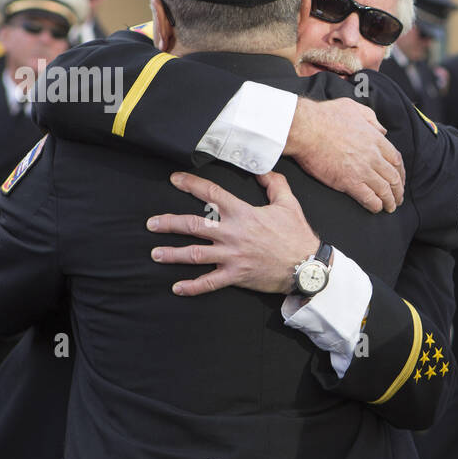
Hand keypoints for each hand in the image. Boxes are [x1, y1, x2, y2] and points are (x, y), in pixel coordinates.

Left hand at [147, 171, 318, 295]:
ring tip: (155, 253)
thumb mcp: (289, 203)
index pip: (211, 194)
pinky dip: (192, 286)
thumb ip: (275, 184)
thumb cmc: (297, 235)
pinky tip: (177, 288)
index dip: (191, 184)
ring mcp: (232, 256)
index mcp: (243, 213)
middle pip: (193, 226)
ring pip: (195, 254)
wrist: (306, 266)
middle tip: (151, 224)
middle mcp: (233, 234)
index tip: (175, 179)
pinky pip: (209, 282)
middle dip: (169, 224)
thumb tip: (263, 170)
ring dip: (172, 254)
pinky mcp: (236, 275)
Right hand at [286, 97, 404, 212]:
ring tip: (390, 207)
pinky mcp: (348, 182)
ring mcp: (362, 170)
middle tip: (398, 198)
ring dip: (389, 201)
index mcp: (375, 139)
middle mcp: (373, 156)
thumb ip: (370, 118)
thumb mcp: (353, 107)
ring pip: (384, 190)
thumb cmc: (324, 116)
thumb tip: (381, 129)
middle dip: (398, 190)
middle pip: (393, 177)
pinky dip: (375, 205)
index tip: (400, 179)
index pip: (396, 159)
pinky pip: (368, 198)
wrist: (305, 128)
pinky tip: (376, 208)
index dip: (400, 172)